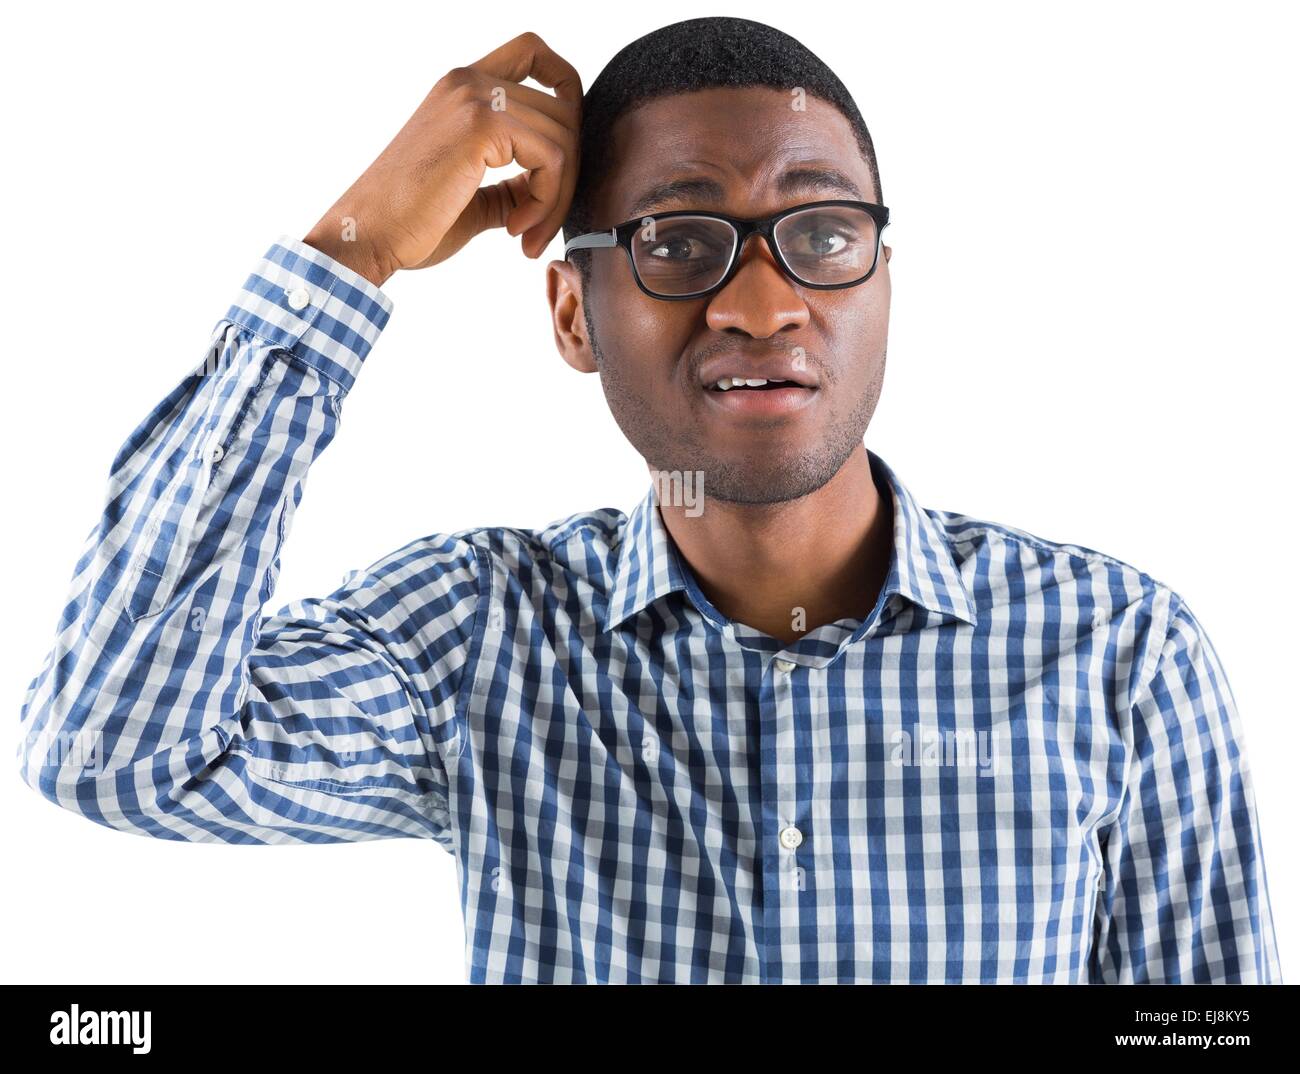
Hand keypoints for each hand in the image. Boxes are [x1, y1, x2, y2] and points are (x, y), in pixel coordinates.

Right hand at [304, 32, 581, 285]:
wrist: (368, 236)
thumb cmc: (411, 223)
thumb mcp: (474, 197)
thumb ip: (513, 184)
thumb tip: (550, 188)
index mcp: (462, 88)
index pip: (533, 53)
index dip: (566, 89)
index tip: (566, 151)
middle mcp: (468, 80)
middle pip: (563, 109)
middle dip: (567, 177)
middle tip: (540, 227)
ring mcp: (474, 97)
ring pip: (564, 138)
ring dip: (558, 198)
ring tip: (526, 233)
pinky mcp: (481, 125)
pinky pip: (552, 158)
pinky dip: (547, 200)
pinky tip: (515, 228)